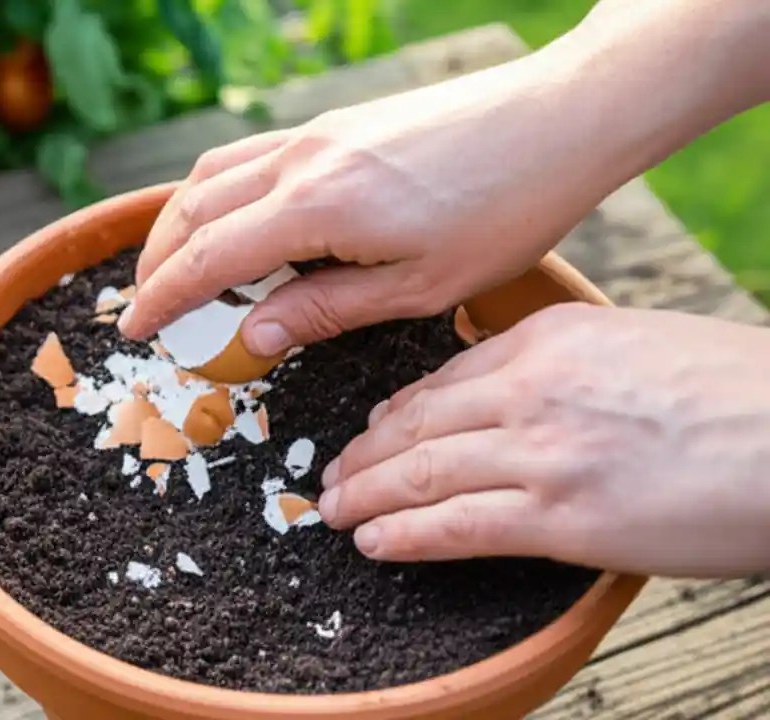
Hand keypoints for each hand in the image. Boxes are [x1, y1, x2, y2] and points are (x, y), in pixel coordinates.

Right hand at [120, 53, 599, 355]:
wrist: (559, 117)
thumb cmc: (507, 209)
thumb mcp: (420, 285)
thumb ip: (326, 309)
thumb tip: (254, 337)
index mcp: (317, 207)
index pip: (209, 258)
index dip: (163, 298)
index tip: (135, 331)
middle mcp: (302, 161)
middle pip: (194, 210)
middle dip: (157, 261)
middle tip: (148, 307)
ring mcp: (316, 133)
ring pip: (212, 174)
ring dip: (180, 221)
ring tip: (176, 265)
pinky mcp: (336, 122)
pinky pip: (248, 154)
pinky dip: (217, 190)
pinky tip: (234, 218)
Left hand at [319, 304, 769, 577]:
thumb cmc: (738, 393)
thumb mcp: (636, 344)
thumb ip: (564, 363)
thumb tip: (514, 387)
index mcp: (549, 339)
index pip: (442, 379)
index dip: (394, 414)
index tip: (372, 431)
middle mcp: (531, 390)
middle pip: (416, 424)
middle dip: (363, 455)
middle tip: (332, 477)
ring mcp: (542, 454)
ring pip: (421, 474)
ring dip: (367, 497)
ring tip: (336, 512)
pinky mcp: (562, 517)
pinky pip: (456, 527)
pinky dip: (405, 536)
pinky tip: (376, 542)